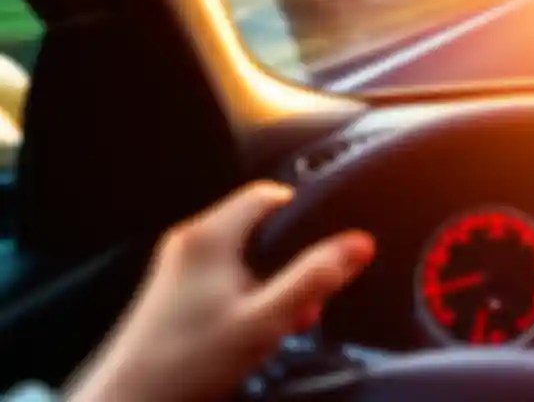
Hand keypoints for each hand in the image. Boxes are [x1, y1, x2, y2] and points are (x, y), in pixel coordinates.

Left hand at [67, 182, 375, 401]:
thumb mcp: (266, 319)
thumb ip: (315, 278)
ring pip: (242, 255)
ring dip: (272, 282)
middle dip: (291, 260)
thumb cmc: (193, 358)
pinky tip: (255, 329)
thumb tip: (361, 243)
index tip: (327, 247)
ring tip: (286, 320)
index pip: (268, 194)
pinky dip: (247, 293)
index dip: (305, 213)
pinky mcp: (171, 291)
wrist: (130, 400)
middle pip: (258, 227)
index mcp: (210, 235)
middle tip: (309, 300)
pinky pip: (223, 275)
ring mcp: (176, 265)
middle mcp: (190, 240)